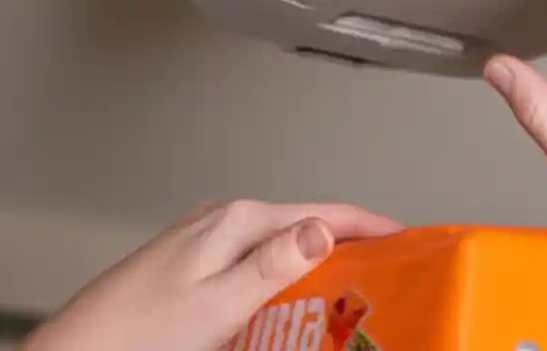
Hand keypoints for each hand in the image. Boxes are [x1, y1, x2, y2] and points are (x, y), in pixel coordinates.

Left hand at [23, 200, 401, 350]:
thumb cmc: (139, 334)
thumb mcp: (220, 304)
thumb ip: (274, 264)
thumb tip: (324, 229)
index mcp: (237, 220)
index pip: (325, 213)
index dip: (372, 225)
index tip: (407, 240)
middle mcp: (223, 220)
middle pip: (306, 224)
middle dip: (349, 244)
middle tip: (384, 273)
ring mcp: (206, 238)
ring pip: (281, 243)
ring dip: (316, 261)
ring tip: (346, 289)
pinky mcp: (194, 261)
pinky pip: (256, 259)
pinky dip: (284, 274)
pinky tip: (288, 301)